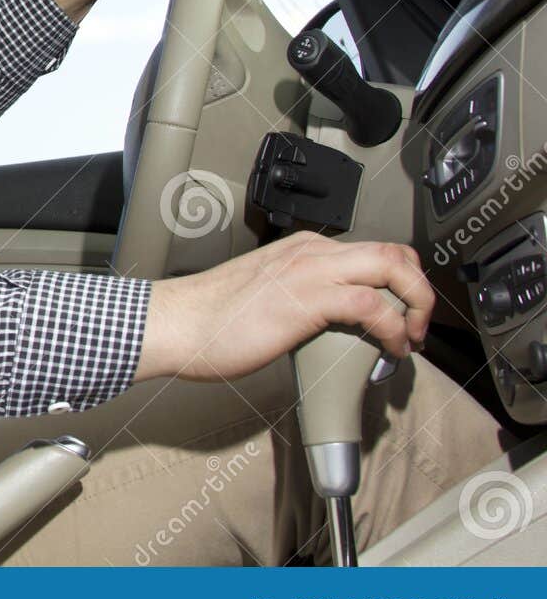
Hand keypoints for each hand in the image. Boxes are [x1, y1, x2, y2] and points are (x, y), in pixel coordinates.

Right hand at [132, 232, 434, 384]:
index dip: (402, 281)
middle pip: (396, 251)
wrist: (176, 324)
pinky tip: (392, 349)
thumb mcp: (267, 297)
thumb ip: (300, 299)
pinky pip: (373, 306)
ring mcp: (310, 271)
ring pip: (393, 268)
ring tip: (411, 338)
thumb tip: (328, 325)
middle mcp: (312, 251)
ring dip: (418, 305)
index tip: (405, 313)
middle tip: (418, 325)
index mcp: (302, 249)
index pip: (375, 250)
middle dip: (421, 290)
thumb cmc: (209, 320)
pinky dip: (394, 330)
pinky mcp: (307, 299)